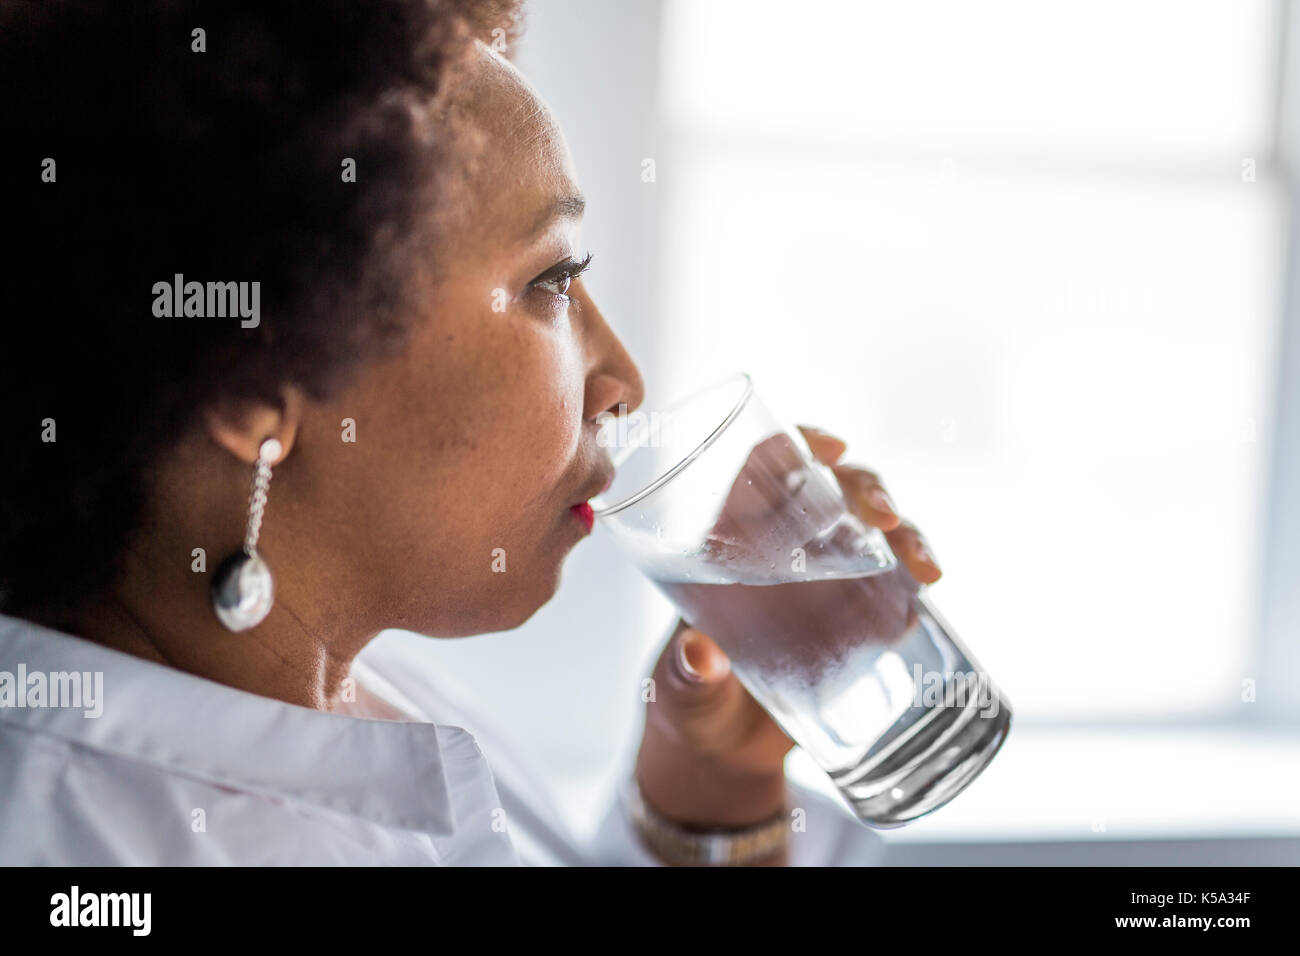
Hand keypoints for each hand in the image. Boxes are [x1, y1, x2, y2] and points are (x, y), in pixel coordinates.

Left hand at [634, 424, 942, 840]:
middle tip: (885, 515)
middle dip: (865, 486)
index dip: (793, 444)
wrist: (729, 753)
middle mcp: (781, 546)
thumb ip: (688, 679)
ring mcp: (825, 576)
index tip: (829, 447)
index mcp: (726, 542)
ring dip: (904, 533)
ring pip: (871, 528)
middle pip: (828, 486)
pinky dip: (915, 576)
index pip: (758, 468)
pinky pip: (895, 578)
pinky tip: (926, 590)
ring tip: (923, 566)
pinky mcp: (857, 612)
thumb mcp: (683, 693)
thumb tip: (699, 658)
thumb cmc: (692, 706)